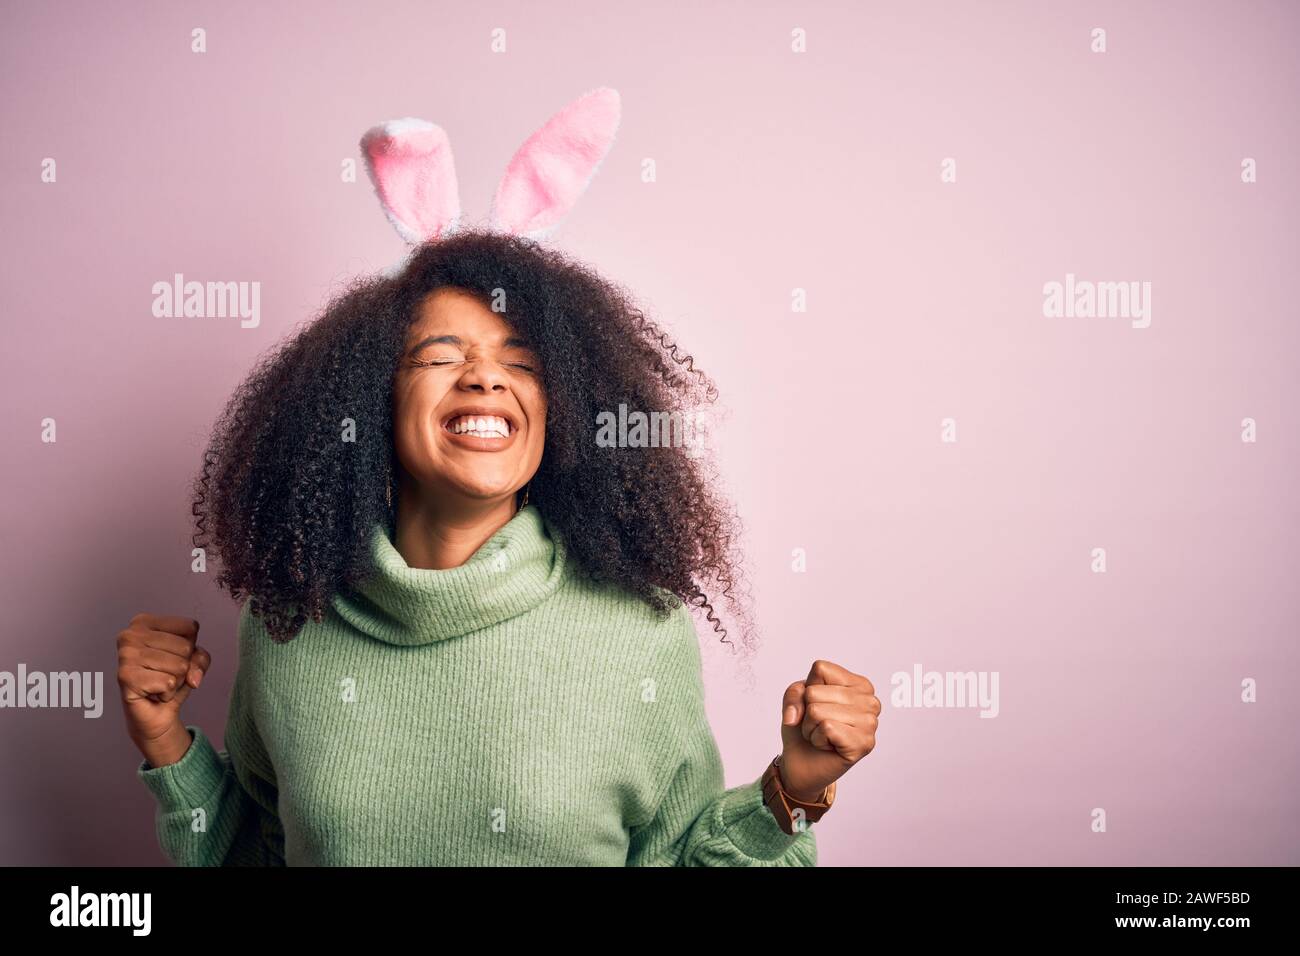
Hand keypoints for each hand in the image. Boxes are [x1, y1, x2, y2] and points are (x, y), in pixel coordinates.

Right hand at [117, 613, 211, 765]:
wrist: (155, 714)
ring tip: (159, 683)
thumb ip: (201, 659)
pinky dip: (167, 693)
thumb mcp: (194, 661)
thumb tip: (192, 676)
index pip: (191, 627)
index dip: (190, 647)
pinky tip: (153, 693)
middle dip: (183, 667)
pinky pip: (168, 683)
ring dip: (175, 681)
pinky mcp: (125, 677)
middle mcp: (130, 635)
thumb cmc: (171, 679)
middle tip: (164, 674)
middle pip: (186, 647)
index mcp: (143, 622)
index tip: (172, 657)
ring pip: (179, 666)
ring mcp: (125, 656)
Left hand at [777, 660, 879, 801]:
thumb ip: (794, 693)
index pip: (820, 669)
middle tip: (818, 726)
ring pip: (817, 711)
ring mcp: (870, 723)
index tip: (816, 705)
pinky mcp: (864, 743)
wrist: (802, 762)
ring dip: (811, 728)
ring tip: (823, 736)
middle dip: (807, 713)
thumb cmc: (804, 727)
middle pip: (814, 692)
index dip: (808, 689)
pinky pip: (826, 728)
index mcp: (860, 684)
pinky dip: (818, 739)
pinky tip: (828, 746)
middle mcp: (871, 701)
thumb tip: (796, 716)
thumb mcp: (795, 699)